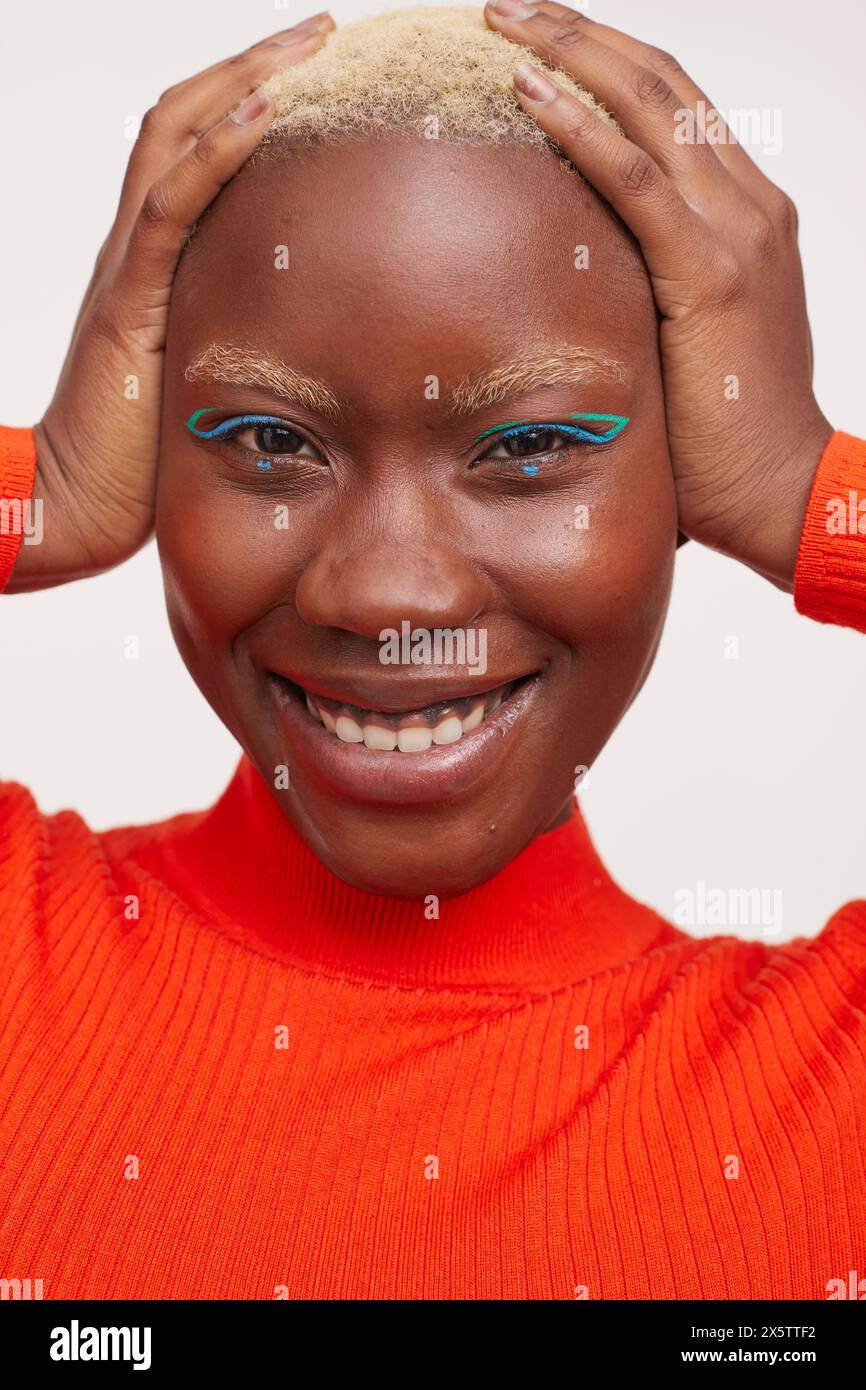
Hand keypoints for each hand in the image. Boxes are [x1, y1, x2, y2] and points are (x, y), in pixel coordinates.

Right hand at [11, 11, 333, 590]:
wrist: (79, 502)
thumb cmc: (145, 456)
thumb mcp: (208, 377)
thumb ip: (243, 339)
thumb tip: (321, 340)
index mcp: (156, 257)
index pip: (197, 147)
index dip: (251, 96)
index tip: (320, 70)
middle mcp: (137, 243)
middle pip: (187, 116)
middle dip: (257, 63)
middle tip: (325, 29)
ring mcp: (129, 263)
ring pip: (176, 137)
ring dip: (244, 79)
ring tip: (309, 43)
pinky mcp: (129, 298)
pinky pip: (171, 204)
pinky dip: (216, 151)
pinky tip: (266, 111)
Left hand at [484, 0, 833, 588]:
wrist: (781, 487)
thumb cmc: (724, 434)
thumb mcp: (684, 339)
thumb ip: (644, 291)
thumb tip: (568, 286)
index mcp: (745, 214)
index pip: (673, 109)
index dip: (606, 60)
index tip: (539, 36)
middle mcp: (749, 204)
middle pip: (660, 83)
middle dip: (580, 30)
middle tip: (505, 3)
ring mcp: (737, 231)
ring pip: (649, 106)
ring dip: (571, 50)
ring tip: (502, 18)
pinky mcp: (711, 272)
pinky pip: (635, 180)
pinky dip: (579, 128)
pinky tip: (526, 89)